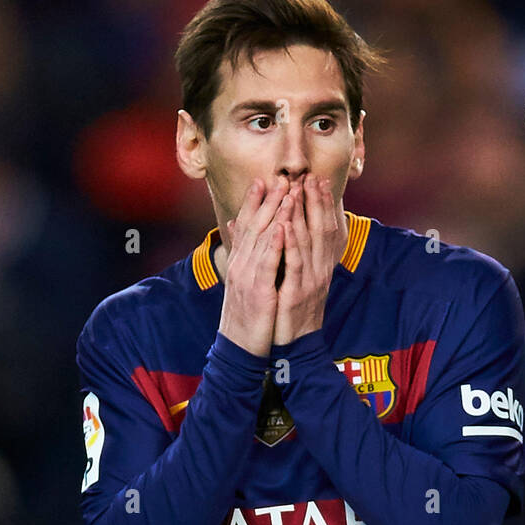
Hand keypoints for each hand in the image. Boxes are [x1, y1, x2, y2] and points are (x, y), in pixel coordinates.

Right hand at [218, 177, 289, 357]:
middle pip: (255, 226)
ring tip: (287, 191)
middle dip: (268, 199)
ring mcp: (248, 277)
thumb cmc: (245, 317)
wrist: (238, 348)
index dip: (254, 202)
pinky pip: (267, 264)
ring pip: (262, 239)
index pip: (246, 226)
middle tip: (281, 176)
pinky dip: (274, 244)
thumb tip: (236, 230)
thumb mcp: (242, 285)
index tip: (264, 180)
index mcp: (239, 263)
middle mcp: (241, 265)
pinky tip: (283, 227)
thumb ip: (242, 257)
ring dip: (275, 213)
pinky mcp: (258, 292)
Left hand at [272, 175, 339, 345]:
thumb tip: (290, 232)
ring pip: (307, 242)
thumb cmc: (291, 313)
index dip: (322, 204)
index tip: (317, 180)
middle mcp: (319, 272)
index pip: (324, 229)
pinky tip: (284, 224)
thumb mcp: (297, 281)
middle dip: (316, 202)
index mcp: (319, 267)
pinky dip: (290, 243)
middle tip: (312, 176)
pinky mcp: (297, 294)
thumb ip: (295, 257)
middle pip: (321, 230)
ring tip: (297, 190)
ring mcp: (310, 283)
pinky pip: (294, 264)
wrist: (293, 348)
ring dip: (302, 215)